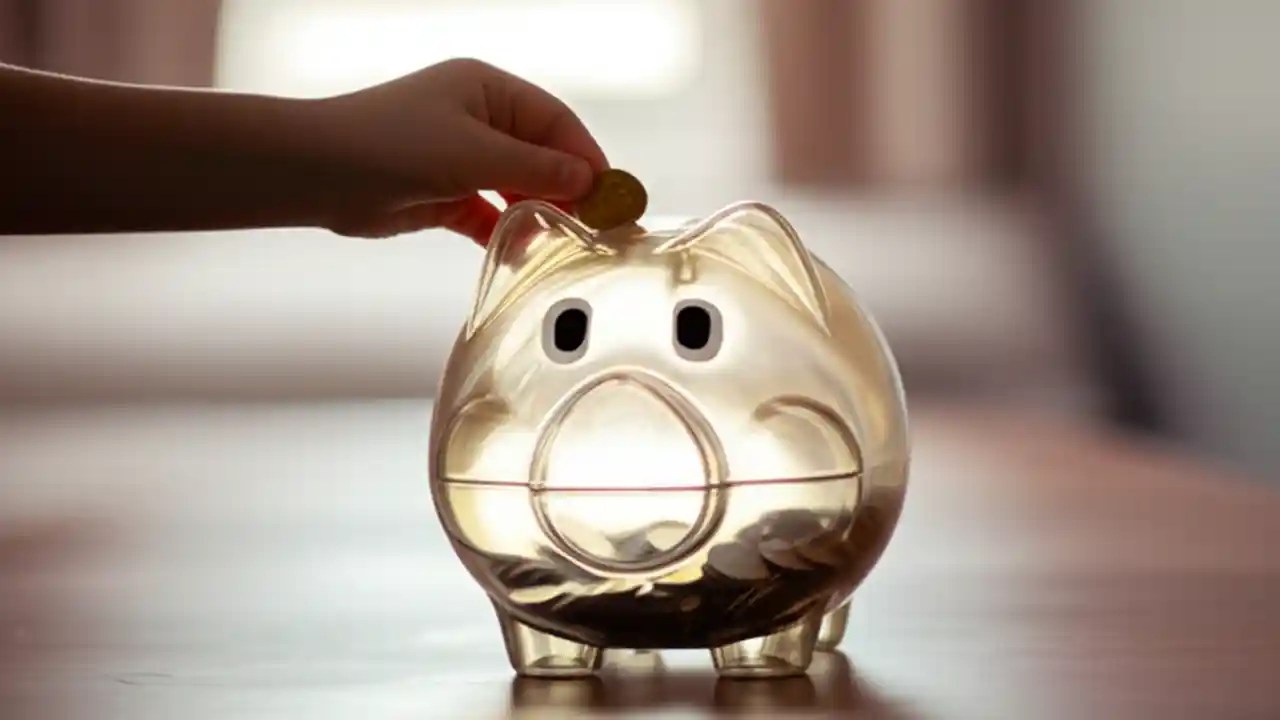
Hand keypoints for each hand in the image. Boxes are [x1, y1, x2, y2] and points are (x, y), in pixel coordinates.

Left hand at [314, 58, 608, 244]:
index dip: (587, 158)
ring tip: (564, 243)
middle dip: (568, 189)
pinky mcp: (442, 195)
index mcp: (487, 90)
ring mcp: (459, 157)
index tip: (613, 196)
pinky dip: (505, 231)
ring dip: (538, 213)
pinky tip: (522, 252)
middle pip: (539, 155)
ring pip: (516, 186)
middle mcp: (477, 119)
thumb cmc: (393, 146)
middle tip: (597, 227)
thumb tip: (588, 179)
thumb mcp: (474, 154)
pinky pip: (488, 214)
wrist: (316, 173)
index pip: (555, 122)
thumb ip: (536, 168)